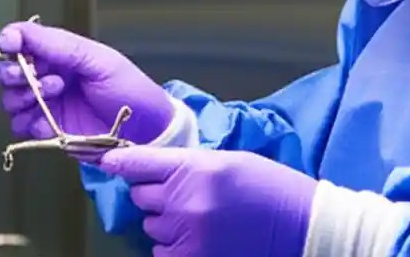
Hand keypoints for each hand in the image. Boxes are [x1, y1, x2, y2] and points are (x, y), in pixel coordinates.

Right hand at [0, 22, 173, 145]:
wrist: (146, 131)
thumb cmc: (130, 90)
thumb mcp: (100, 62)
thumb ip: (62, 47)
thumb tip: (23, 31)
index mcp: (62, 53)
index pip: (24, 39)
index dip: (11, 39)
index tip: (10, 44)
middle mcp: (50, 75)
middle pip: (9, 70)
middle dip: (12, 73)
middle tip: (31, 78)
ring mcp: (48, 103)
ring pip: (11, 99)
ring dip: (21, 99)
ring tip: (49, 98)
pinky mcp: (48, 128)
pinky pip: (22, 125)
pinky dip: (29, 124)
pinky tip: (49, 124)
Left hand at [100, 147, 315, 256]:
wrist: (302, 227)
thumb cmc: (270, 189)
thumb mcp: (230, 163)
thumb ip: (190, 166)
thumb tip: (154, 171)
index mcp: (197, 168)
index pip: (139, 162)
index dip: (120, 161)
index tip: (107, 161)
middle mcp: (186, 200)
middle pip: (141, 196)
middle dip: (157, 195)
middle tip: (185, 197)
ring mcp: (187, 234)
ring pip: (151, 226)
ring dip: (167, 223)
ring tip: (202, 222)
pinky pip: (161, 253)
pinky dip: (174, 248)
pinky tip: (201, 241)